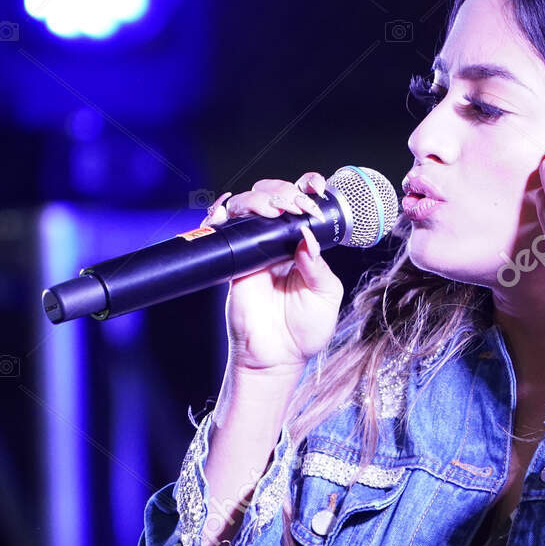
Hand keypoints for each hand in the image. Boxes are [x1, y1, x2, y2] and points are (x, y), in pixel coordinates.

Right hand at [201, 172, 343, 370]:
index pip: (303, 204)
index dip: (307, 188)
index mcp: (304, 245)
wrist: (276, 357)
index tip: (314, 188)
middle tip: (294, 207)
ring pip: (247, 206)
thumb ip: (318, 266)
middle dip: (283, 191)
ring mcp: (254, 249)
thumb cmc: (304, 330)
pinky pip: (221, 230)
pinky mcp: (233, 261)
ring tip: (273, 213)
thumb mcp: (326, 295)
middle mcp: (278, 242)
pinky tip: (226, 210)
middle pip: (273, 196)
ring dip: (257, 199)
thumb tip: (306, 237)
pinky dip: (219, 214)